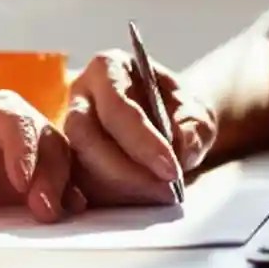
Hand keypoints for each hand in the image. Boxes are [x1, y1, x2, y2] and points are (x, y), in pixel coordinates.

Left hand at [0, 75, 80, 222]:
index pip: (17, 123)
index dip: (24, 152)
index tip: (21, 184)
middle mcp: (20, 125)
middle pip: (50, 143)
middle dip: (52, 177)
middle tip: (45, 211)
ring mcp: (30, 150)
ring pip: (62, 163)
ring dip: (63, 191)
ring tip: (56, 219)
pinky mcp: (32, 175)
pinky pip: (57, 183)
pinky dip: (65, 200)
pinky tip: (67, 219)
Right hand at [66, 51, 217, 205]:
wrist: (172, 125)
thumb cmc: (180, 112)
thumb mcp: (197, 113)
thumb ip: (193, 128)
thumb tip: (181, 148)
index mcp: (108, 69)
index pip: (116, 106)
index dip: (141, 142)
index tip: (171, 169)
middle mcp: (82, 97)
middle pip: (85, 137)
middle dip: (124, 171)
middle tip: (164, 190)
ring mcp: (71, 131)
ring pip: (79, 166)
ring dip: (120, 188)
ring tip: (160, 194)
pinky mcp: (71, 161)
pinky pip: (80, 186)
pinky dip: (112, 198)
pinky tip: (142, 199)